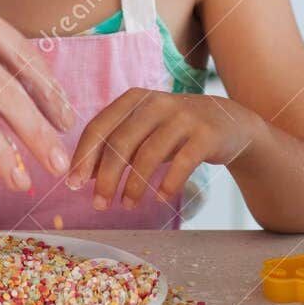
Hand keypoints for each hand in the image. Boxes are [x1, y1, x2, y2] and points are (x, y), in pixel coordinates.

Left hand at [67, 90, 259, 209]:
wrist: (229, 123)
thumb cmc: (176, 130)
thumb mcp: (143, 132)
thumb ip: (115, 148)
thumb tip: (83, 175)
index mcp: (134, 99)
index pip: (99, 126)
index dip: (84, 156)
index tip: (74, 184)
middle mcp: (156, 103)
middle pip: (121, 142)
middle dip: (107, 177)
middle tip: (99, 204)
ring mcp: (183, 116)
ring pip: (149, 153)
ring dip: (134, 185)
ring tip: (127, 205)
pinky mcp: (206, 134)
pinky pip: (182, 162)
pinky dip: (168, 183)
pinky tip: (159, 199)